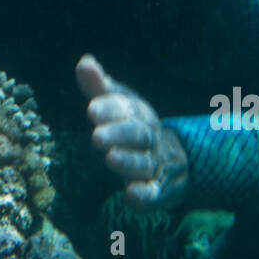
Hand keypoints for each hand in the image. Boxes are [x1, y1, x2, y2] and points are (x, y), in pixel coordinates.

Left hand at [76, 53, 188, 209]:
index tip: (91, 110)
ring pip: (143, 163)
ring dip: (128, 161)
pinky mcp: (157, 190)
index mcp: (140, 114)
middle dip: (118, 133)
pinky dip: (143, 195)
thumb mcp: (120, 104)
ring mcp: (155, 164)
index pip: (127, 107)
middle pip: (137, 133)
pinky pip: (153, 193)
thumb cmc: (135, 127)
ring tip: (110, 159)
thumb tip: (84, 62)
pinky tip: (130, 196)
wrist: (174, 160)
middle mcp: (149, 137)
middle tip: (96, 136)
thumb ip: (100, 87)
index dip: (110, 108)